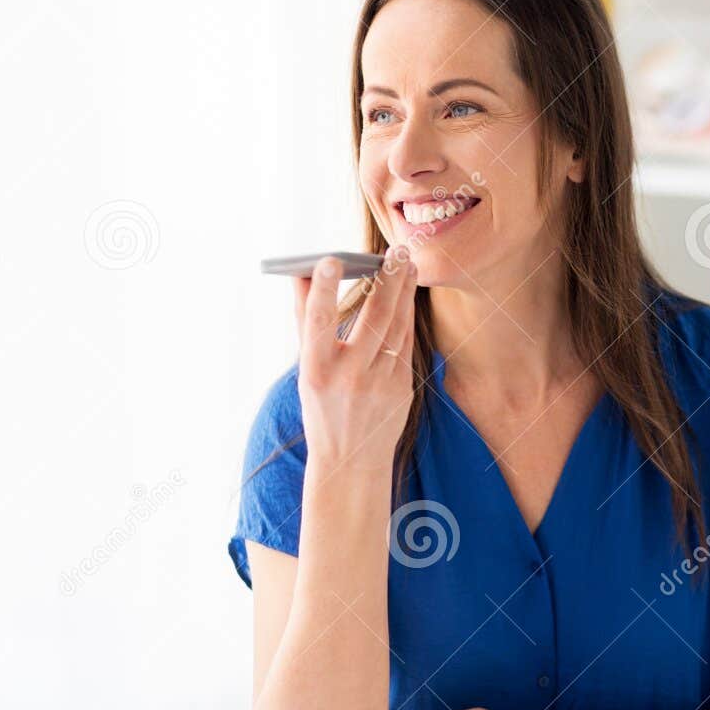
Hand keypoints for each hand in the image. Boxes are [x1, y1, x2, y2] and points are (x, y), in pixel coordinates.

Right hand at [293, 250, 416, 474]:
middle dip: (387, 279)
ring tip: (406, 261)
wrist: (351, 460)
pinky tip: (408, 293)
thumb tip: (301, 274)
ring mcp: (379, 383)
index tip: (331, 259)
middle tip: (396, 249)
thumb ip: (305, 321)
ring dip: (403, 290)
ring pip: (396, 326)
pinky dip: (407, 314)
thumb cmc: (322, 407)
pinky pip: (406, 342)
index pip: (318, 323)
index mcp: (316, 371)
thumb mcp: (306, 370)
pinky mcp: (402, 387)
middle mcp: (348, 376)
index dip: (323, 291)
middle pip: (372, 318)